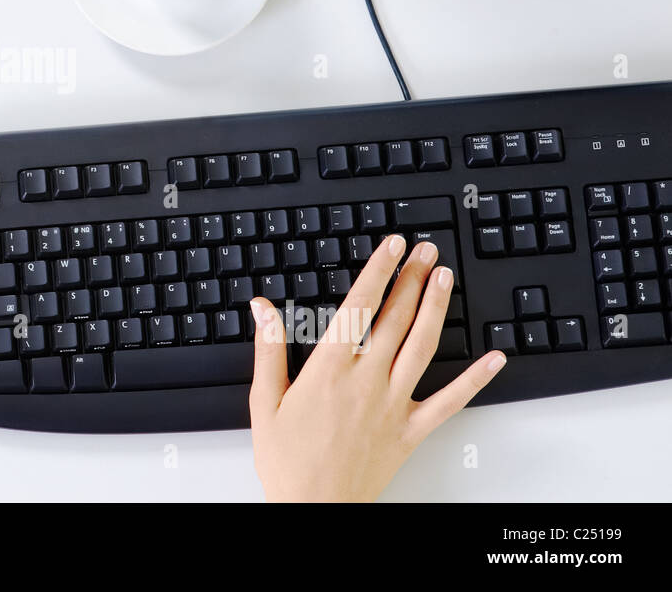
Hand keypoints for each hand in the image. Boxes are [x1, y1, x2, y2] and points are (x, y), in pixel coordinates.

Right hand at [249, 233, 505, 501]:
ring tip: (444, 278)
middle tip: (425, 250)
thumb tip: (262, 308)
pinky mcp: (410, 431)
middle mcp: (365, 381)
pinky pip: (449, 402)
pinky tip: (494, 359)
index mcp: (328, 370)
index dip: (378, 272)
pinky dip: (475, 379)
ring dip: (435, 308)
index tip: (390, 247)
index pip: (359, 307)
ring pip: (422, 347)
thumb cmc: (287, 461)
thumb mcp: (265, 401)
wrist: (312, 509)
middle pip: (395, 318)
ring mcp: (392, 405)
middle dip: (411, 278)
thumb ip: (268, 349)